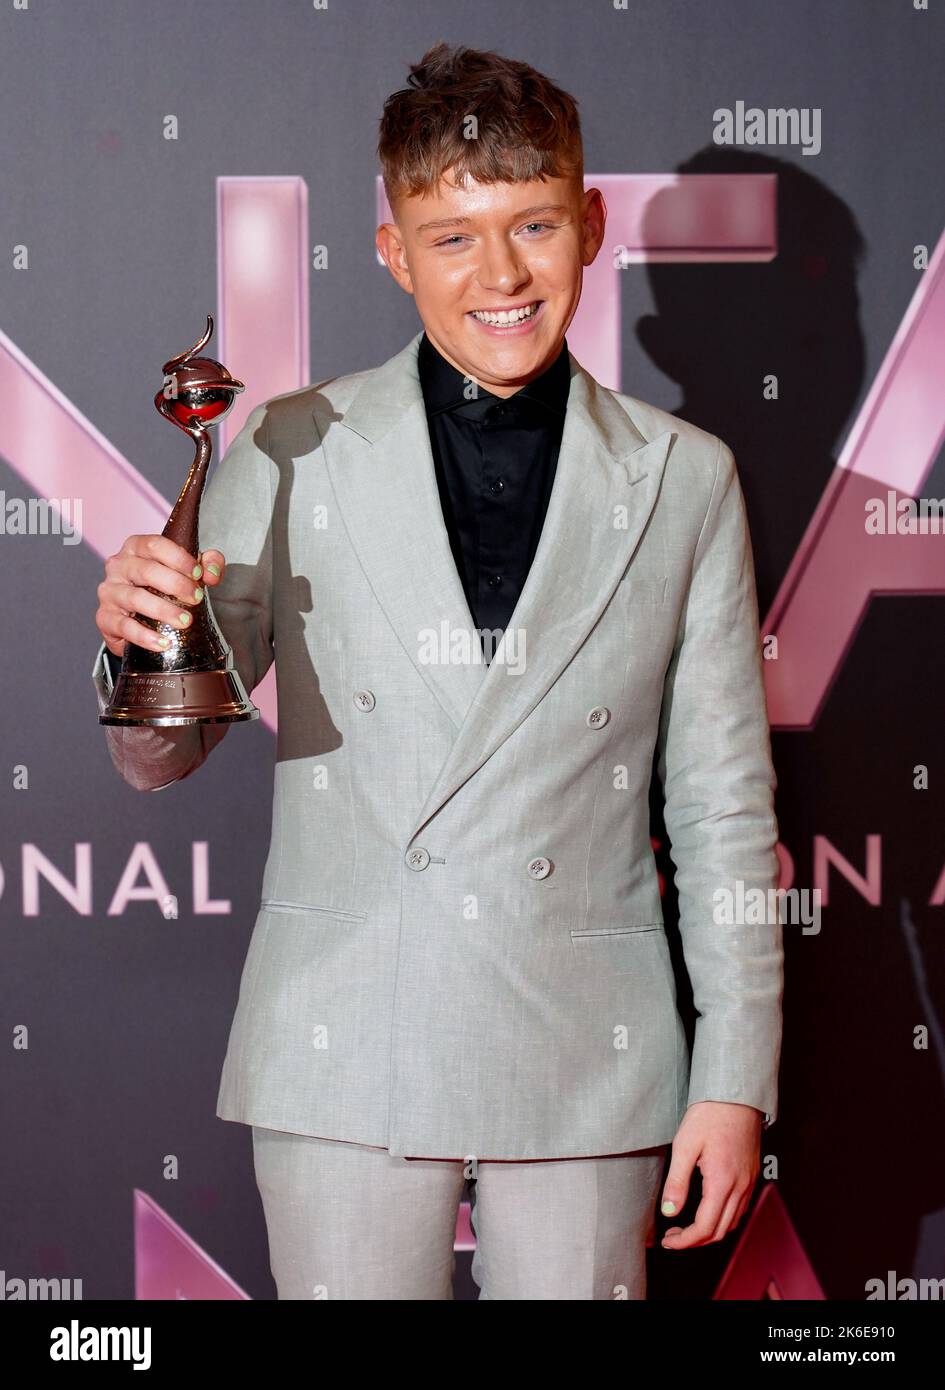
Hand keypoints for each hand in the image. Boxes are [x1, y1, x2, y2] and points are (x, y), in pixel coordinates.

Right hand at [96, 535, 226, 658]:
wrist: (138, 619)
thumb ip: (208, 564)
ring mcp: (109, 592)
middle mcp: (118, 566)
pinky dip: (145, 636)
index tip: (198, 574)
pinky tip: (164, 643)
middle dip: (176, 585)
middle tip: (197, 598)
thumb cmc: (164, 587)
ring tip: (186, 621)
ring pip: (136, 598)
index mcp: (136, 548)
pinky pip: (124, 626)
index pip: (154, 545)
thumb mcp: (187, 571)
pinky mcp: (105, 618)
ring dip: (164, 610)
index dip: (179, 558)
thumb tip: (212, 574)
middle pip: (146, 570)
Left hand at [659, 1101, 761, 1248]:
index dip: (684, 1241)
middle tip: (673, 1236)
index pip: (704, 1228)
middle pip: (720, 1231)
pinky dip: (724, 1219)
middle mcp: (740, 1187)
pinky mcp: (752, 1175)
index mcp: (722, 1182)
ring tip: (687, 1227)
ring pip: (732, 1223)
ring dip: (710, 1232)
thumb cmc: (710, 1114)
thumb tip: (669, 1211)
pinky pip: (740, 1209)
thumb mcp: (684, 1145)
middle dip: (695, 1241)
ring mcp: (749, 1182)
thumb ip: (677, 1182)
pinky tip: (709, 1210)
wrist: (736, 1094)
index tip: (668, 1240)